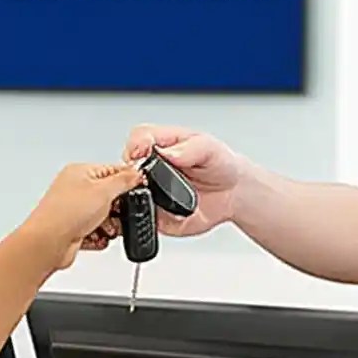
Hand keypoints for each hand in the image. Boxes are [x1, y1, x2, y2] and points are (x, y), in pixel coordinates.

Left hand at [22, 163, 143, 269]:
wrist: (47, 244)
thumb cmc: (64, 213)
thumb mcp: (104, 190)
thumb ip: (124, 180)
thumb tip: (136, 174)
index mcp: (80, 172)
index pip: (112, 170)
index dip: (127, 180)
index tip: (138, 189)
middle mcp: (76, 189)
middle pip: (110, 196)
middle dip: (117, 209)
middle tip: (115, 213)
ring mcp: (74, 211)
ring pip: (104, 217)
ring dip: (109, 225)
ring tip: (103, 228)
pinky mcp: (74, 230)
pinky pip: (96, 232)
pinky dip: (99, 236)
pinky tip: (94, 237)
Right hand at [121, 123, 251, 236]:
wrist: (232, 193)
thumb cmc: (219, 164)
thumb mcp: (211, 148)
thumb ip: (191, 148)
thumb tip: (169, 152)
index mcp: (161, 143)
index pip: (138, 138)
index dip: (136, 146)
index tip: (142, 153)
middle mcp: (150, 167)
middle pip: (126, 167)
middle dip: (134, 174)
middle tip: (150, 178)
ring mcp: (150, 191)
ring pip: (129, 195)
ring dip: (141, 198)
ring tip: (166, 197)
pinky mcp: (155, 214)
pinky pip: (145, 219)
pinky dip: (154, 219)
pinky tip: (172, 213)